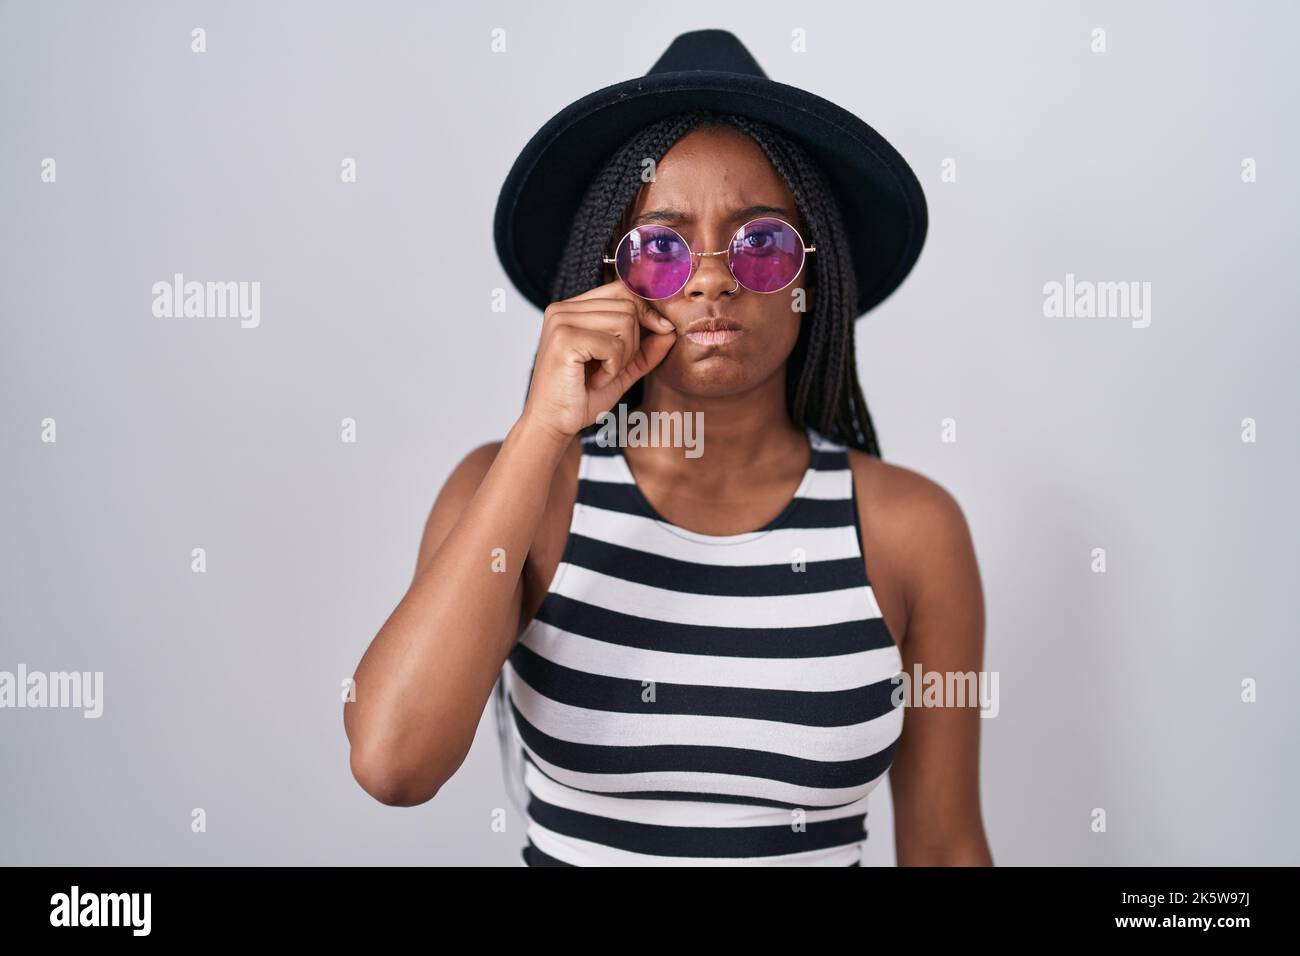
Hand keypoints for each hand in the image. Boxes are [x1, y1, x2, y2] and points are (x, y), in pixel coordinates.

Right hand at [520, 278, 676, 441]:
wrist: (553, 425)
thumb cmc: (581, 397)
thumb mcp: (622, 369)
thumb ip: (645, 349)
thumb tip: (671, 329)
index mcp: (572, 309)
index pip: (622, 289)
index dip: (647, 309)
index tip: (663, 330)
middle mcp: (562, 309)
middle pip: (627, 305)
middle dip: (634, 341)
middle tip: (614, 368)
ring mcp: (561, 321)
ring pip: (624, 323)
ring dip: (623, 357)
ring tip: (602, 375)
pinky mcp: (564, 339)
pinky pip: (612, 345)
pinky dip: (612, 369)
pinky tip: (594, 381)